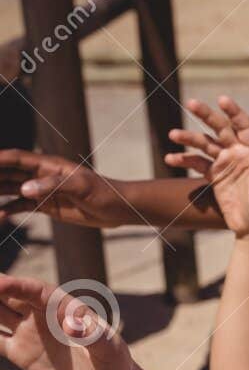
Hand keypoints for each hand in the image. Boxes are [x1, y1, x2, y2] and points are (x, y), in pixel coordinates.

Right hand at [0, 150, 128, 227]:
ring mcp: (43, 191)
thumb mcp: (80, 187)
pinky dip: (8, 210)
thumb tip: (24, 190)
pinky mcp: (47, 206)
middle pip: (8, 173)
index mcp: (48, 165)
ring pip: (12, 189)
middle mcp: (41, 176)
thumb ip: (52, 186)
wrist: (118, 208)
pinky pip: (22, 206)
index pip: (15, 159)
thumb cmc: (103, 192)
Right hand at [0, 273, 131, 369]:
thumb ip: (93, 336)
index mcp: (60, 305)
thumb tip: (72, 327)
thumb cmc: (112, 360)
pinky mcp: (18, 351)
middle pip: (7, 296)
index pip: (33, 291)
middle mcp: (38, 313)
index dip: (16, 287)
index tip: (0, 283)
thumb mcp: (109, 349)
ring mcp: (25, 330)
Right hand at [167, 97, 248, 242]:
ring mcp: (225, 163)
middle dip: (206, 115)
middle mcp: (238, 153)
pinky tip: (170, 158)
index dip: (234, 112)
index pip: (244, 126)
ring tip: (172, 134)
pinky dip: (184, 159)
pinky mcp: (214, 176)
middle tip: (190, 102)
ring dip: (189, 138)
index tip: (221, 100)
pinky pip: (197, 163)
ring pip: (205, 144)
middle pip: (221, 129)